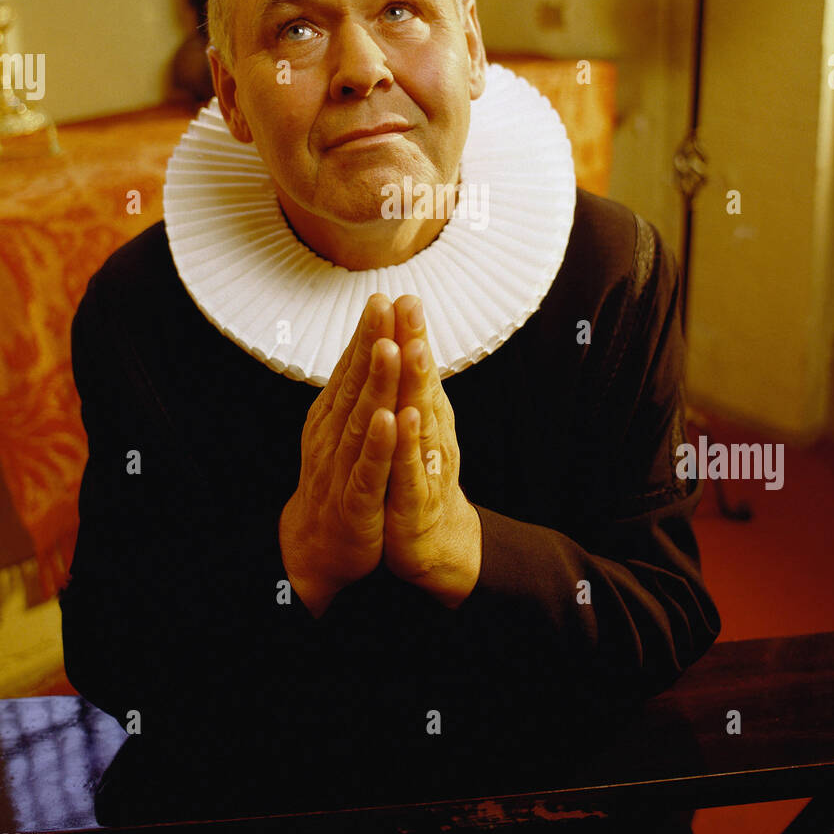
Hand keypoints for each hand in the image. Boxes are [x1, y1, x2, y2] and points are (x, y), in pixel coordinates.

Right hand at [279, 293, 400, 615]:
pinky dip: (380, 445)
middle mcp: (333, 435)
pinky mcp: (356, 502)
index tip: (382, 296)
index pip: (351, 368)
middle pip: (355, 384)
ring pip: (362, 420)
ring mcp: (342, 468)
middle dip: (372, 343)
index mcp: (333, 416)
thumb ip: (355, 388)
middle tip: (384, 305)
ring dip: (377, 384)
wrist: (320, 547)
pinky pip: (369, 469)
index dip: (366, 333)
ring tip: (389, 348)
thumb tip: (369, 340)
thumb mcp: (344, 428)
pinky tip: (390, 420)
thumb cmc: (339, 479)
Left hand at [384, 296, 481, 606]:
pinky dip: (407, 442)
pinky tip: (403, 418)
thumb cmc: (418, 475)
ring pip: (420, 418)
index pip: (416, 366)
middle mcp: (431, 431)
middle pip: (422, 382)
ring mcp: (426, 463)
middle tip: (410, 305)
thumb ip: (411, 386)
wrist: (431, 540)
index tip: (403, 294)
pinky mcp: (415, 497)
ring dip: (414, 383)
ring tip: (408, 349)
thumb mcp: (414, 426)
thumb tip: (406, 338)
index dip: (410, 331)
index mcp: (425, 412)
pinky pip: (411, 466)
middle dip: (414, 342)